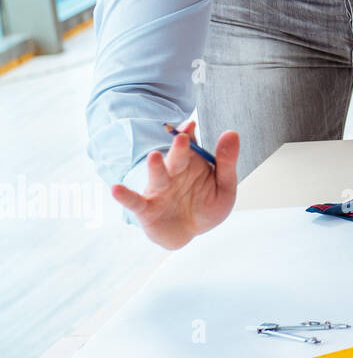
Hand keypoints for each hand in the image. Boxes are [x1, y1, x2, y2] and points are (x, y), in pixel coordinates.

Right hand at [110, 120, 239, 249]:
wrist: (190, 233)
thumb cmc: (207, 206)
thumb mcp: (224, 186)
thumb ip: (226, 162)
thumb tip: (231, 132)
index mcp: (192, 164)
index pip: (190, 145)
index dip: (189, 134)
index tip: (190, 124)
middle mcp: (174, 173)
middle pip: (176, 158)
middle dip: (178, 148)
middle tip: (181, 137)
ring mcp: (159, 190)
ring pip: (157, 177)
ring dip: (155, 168)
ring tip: (154, 157)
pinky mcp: (147, 209)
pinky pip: (135, 202)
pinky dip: (125, 196)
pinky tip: (115, 189)